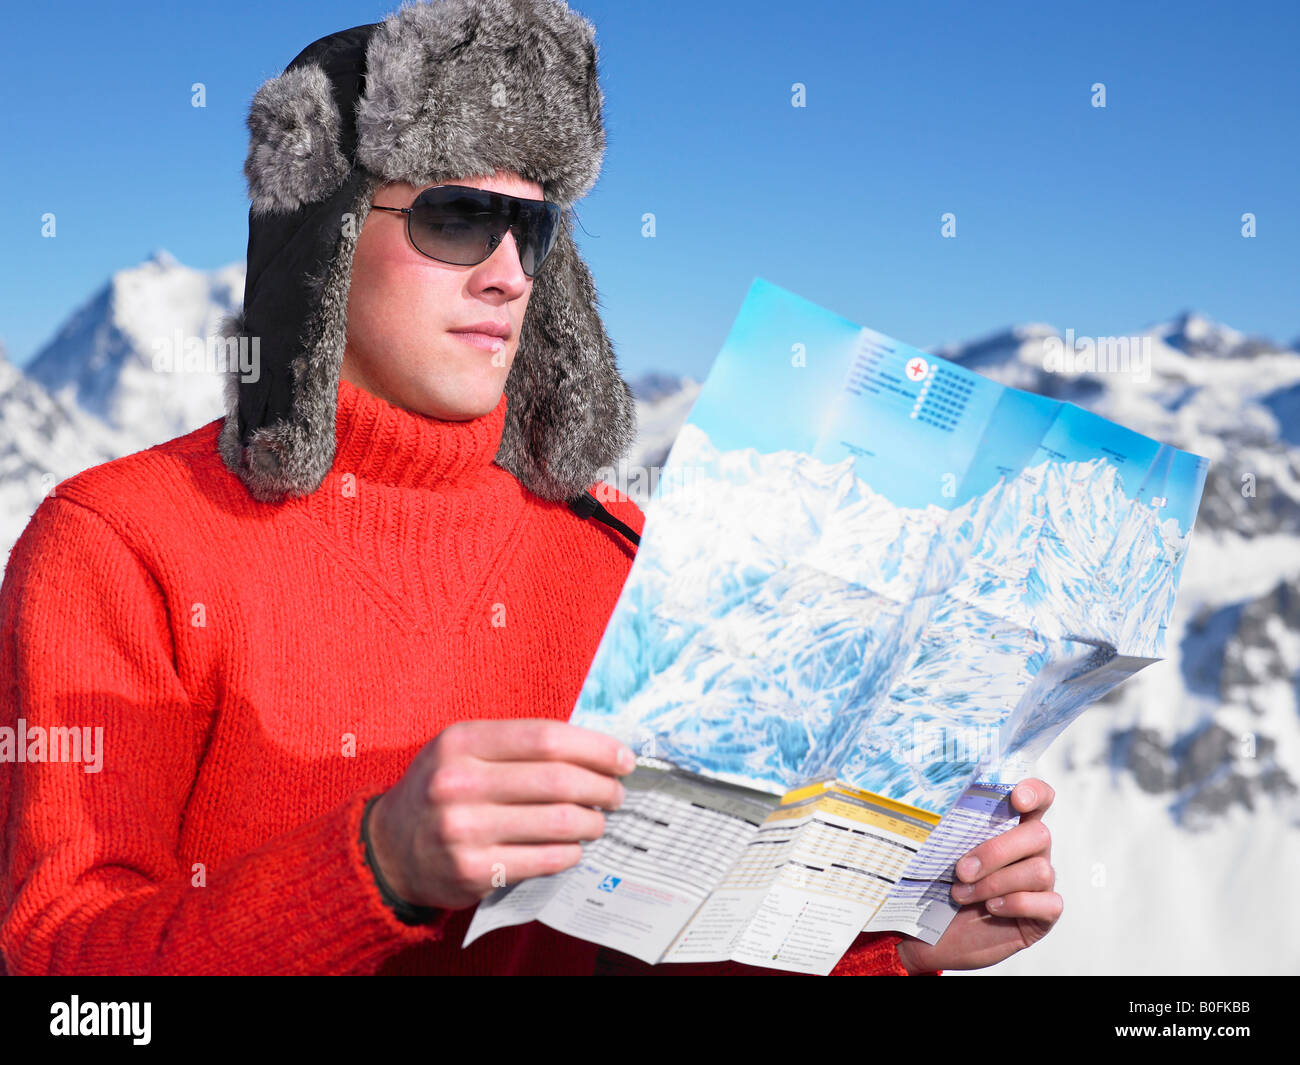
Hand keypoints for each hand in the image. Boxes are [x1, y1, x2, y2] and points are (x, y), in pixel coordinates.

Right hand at [367, 719, 633, 909]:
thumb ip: (518, 745)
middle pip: (558, 781)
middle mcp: (459, 783)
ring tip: (597, 821)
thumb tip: (596, 751)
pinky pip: (544, 860)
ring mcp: (463, 830)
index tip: (622, 759)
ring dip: (592, 822)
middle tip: (616, 793)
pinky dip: (571, 853)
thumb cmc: (442, 790)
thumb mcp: (464, 749)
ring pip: (558, 823)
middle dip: (602, 787)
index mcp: (461, 742)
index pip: (546, 738)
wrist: (389, 848)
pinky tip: (574, 847)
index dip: (595, 748)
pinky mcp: (473, 871)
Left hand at [896, 778, 1061, 972]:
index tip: (1016, 798)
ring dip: (996, 882)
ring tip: (961, 894)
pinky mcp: (1043, 915)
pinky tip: (991, 908)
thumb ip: (945, 830)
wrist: (929, 937)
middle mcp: (1029, 852)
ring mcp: (1038, 884)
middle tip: (961, 869)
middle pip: (1038, 834)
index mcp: (1008, 827)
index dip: (1034, 792)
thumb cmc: (935, 888)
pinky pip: (1049, 903)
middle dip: (997, 850)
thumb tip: (928, 807)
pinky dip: (1017, 903)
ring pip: (1040, 870)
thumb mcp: (935, 854)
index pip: (1037, 799)